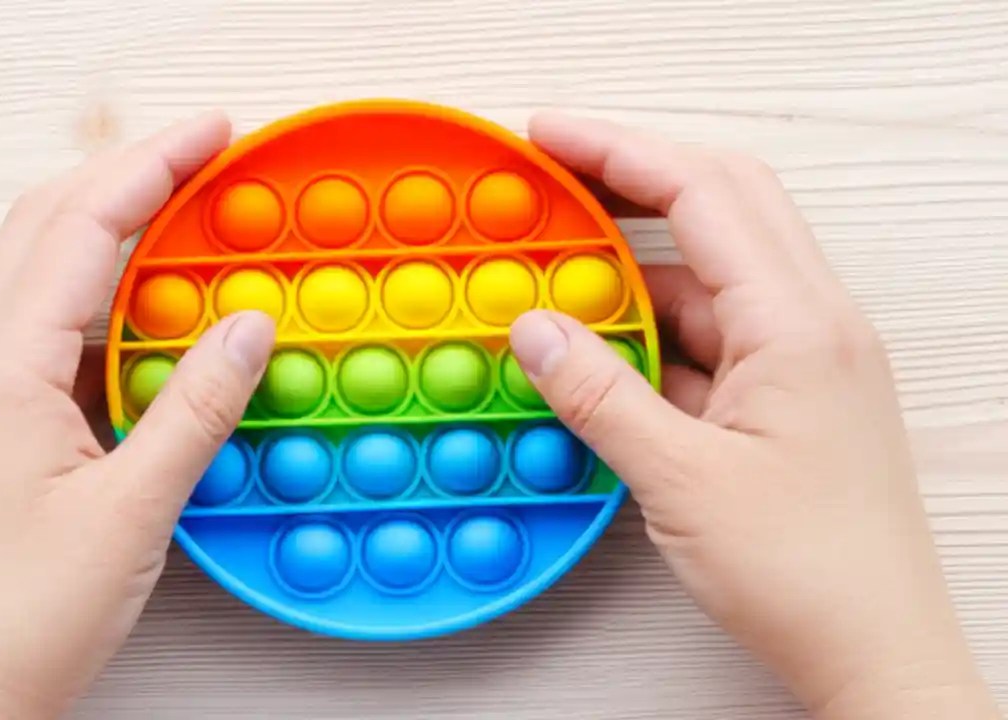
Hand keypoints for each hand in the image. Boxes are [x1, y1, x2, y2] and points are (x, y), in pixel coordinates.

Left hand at [0, 113, 276, 718]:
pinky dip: (85, 285)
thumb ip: (196, 407)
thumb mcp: (133, 512)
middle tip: (202, 153)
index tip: (213, 134)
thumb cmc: (24, 621)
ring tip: (175, 208)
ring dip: (100, 223)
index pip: (80, 229)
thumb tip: (248, 324)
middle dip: (123, 173)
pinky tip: (133, 303)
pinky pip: (29, 320)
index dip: (152, 168)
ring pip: (30, 267)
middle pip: (42, 225)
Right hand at [512, 113, 999, 719]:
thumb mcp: (682, 481)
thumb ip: (600, 394)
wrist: (874, 652)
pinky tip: (601, 346)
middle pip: (722, 203)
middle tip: (555, 169)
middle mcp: (812, 323)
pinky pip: (712, 332)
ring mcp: (803, 358)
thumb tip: (536, 329)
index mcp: (798, 323)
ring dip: (637, 261)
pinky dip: (653, 326)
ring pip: (713, 272)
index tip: (549, 137)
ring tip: (560, 266)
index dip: (619, 150)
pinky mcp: (787, 397)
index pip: (705, 191)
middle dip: (634, 174)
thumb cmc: (806, 574)